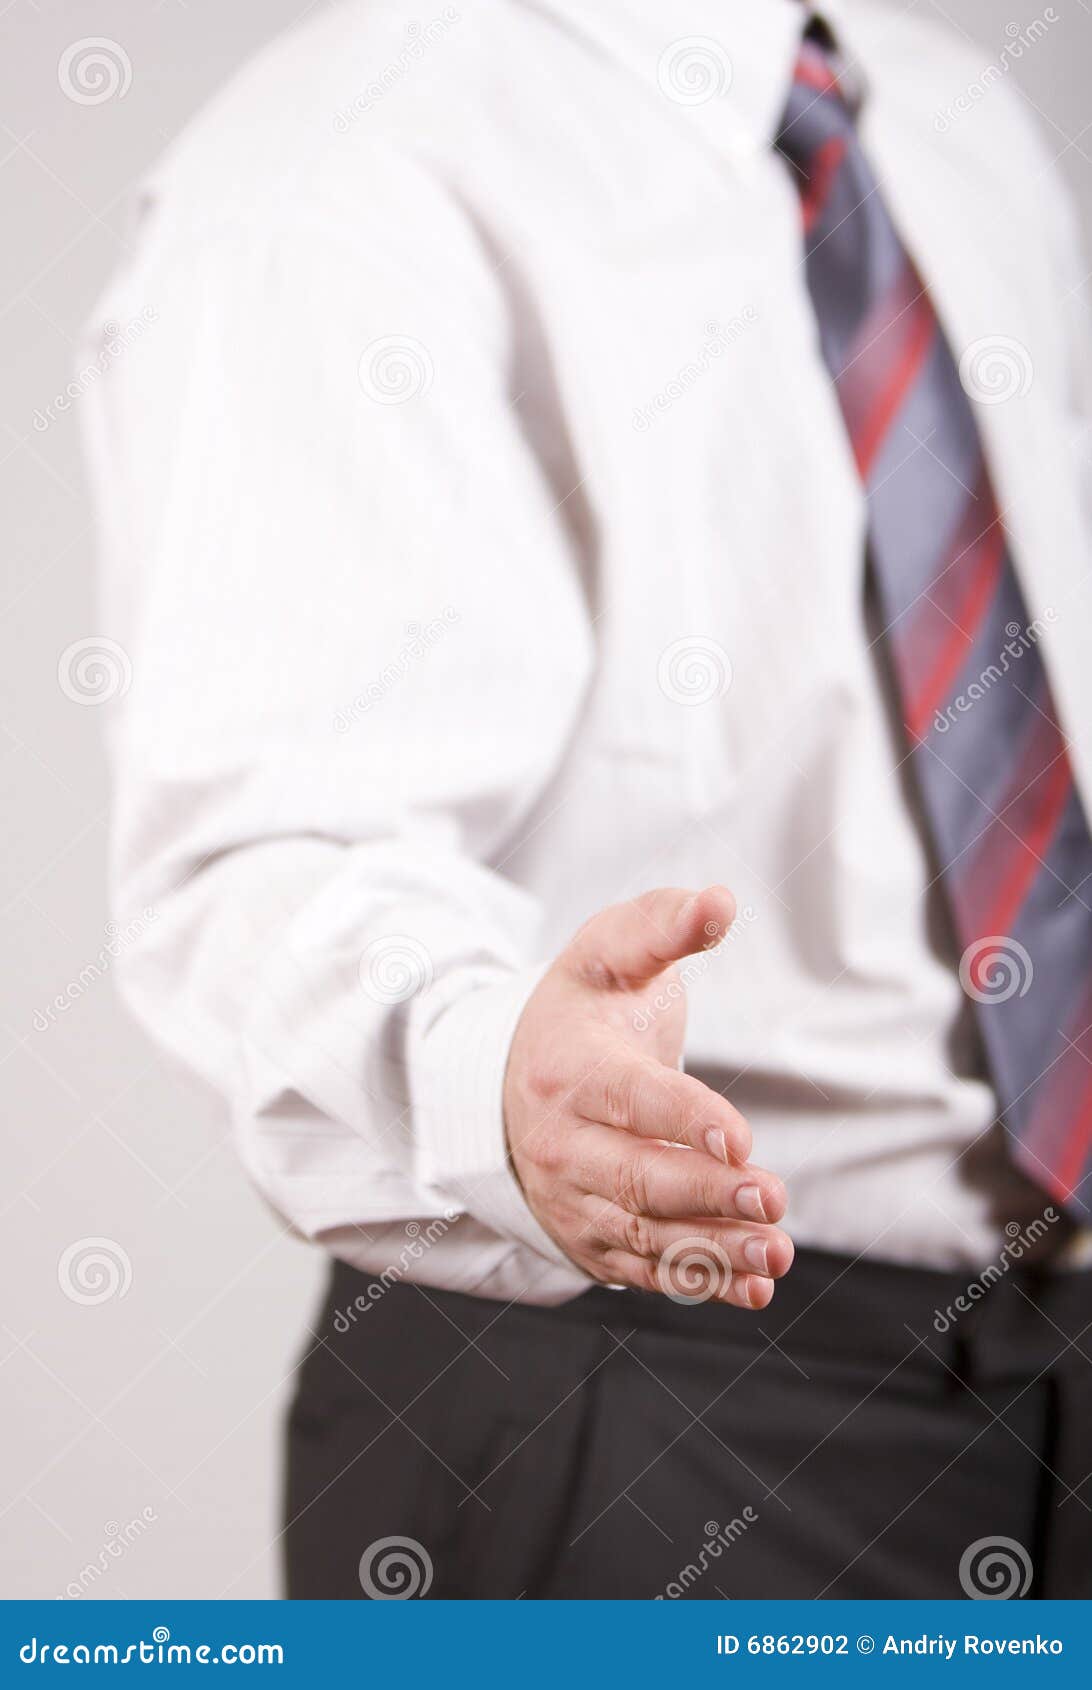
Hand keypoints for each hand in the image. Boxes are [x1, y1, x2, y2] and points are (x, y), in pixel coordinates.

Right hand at [503, 885, 792, 1308]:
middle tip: (774, 1199)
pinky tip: (752, 1285)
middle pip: (639, 1177)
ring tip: (775, 1250)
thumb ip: (664, 925)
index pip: (631, 1098)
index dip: (686, 1120)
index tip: (741, 1139)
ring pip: (644, 1232)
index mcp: (569, 1069)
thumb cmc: (581, 1007)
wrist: (509, 1076)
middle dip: (709, 1194)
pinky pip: (643, 1268)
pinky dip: (697, 1283)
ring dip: (712, 1248)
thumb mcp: (610, 952)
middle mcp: (562, 1142)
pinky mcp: (588, 1237)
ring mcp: (572, 1196)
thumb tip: (720, 901)